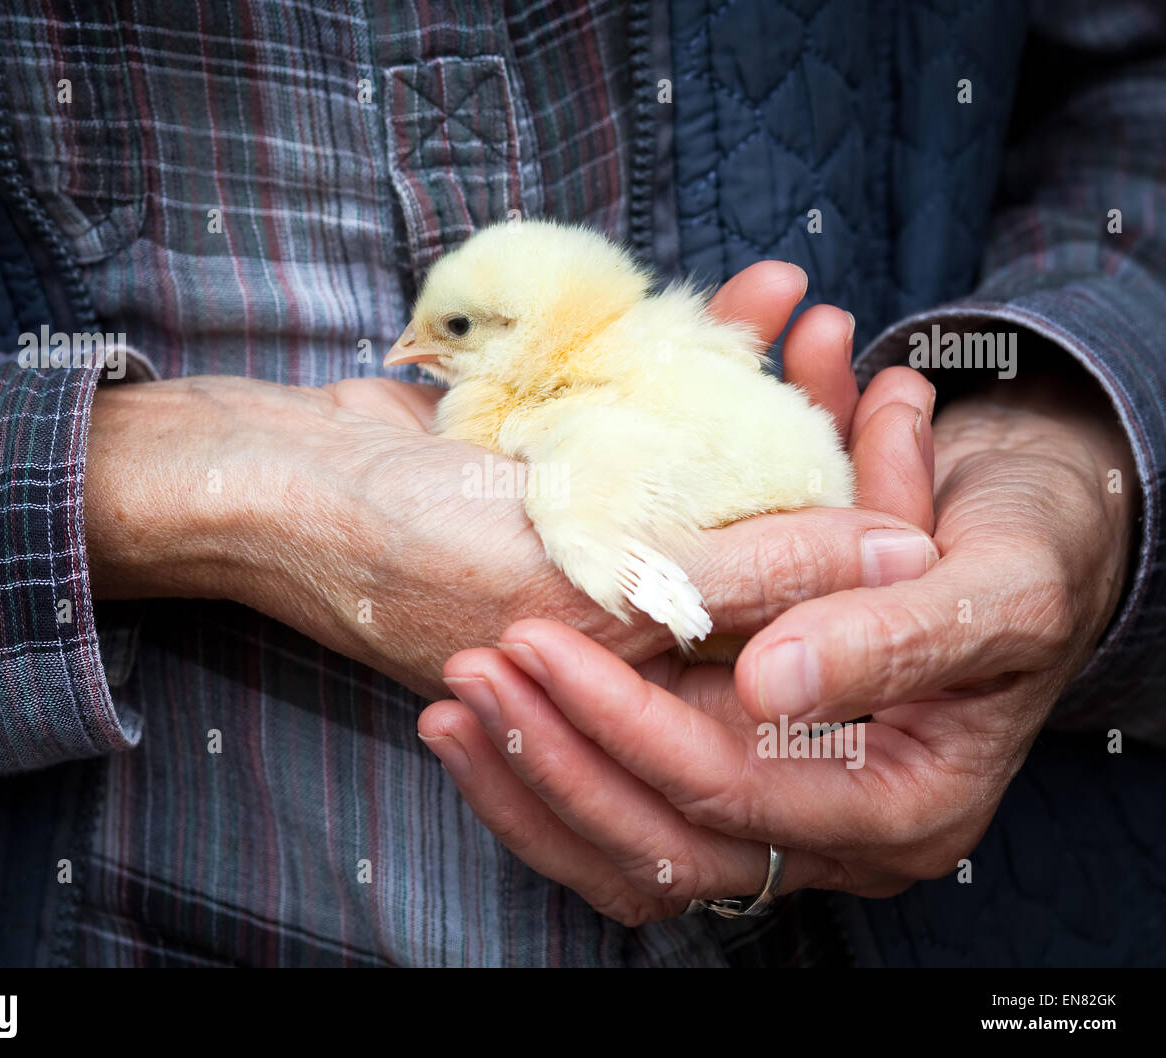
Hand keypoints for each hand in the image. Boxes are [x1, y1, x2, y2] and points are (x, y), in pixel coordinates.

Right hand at [83, 263, 935, 697]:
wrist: (277, 478)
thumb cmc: (405, 548)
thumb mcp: (589, 571)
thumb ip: (748, 572)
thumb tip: (899, 561)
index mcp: (644, 680)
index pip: (794, 621)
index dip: (856, 537)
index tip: (906, 449)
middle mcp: (628, 614)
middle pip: (760, 531)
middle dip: (813, 439)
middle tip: (860, 356)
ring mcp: (595, 533)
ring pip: (713, 461)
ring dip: (761, 380)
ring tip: (808, 303)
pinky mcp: (567, 466)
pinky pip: (657, 411)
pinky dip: (696, 354)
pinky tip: (747, 295)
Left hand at [419, 360, 1137, 922]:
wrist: (1015, 542)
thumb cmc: (1021, 555)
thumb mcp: (988, 584)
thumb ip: (891, 636)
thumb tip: (768, 686)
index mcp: (905, 807)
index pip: (734, 793)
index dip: (630, 726)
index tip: (537, 645)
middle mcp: (833, 836)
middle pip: (668, 846)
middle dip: (558, 762)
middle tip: (472, 678)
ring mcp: (778, 819)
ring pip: (632, 853)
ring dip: (534, 783)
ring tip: (450, 711)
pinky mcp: (735, 782)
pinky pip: (626, 822)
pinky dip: (547, 779)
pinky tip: (481, 726)